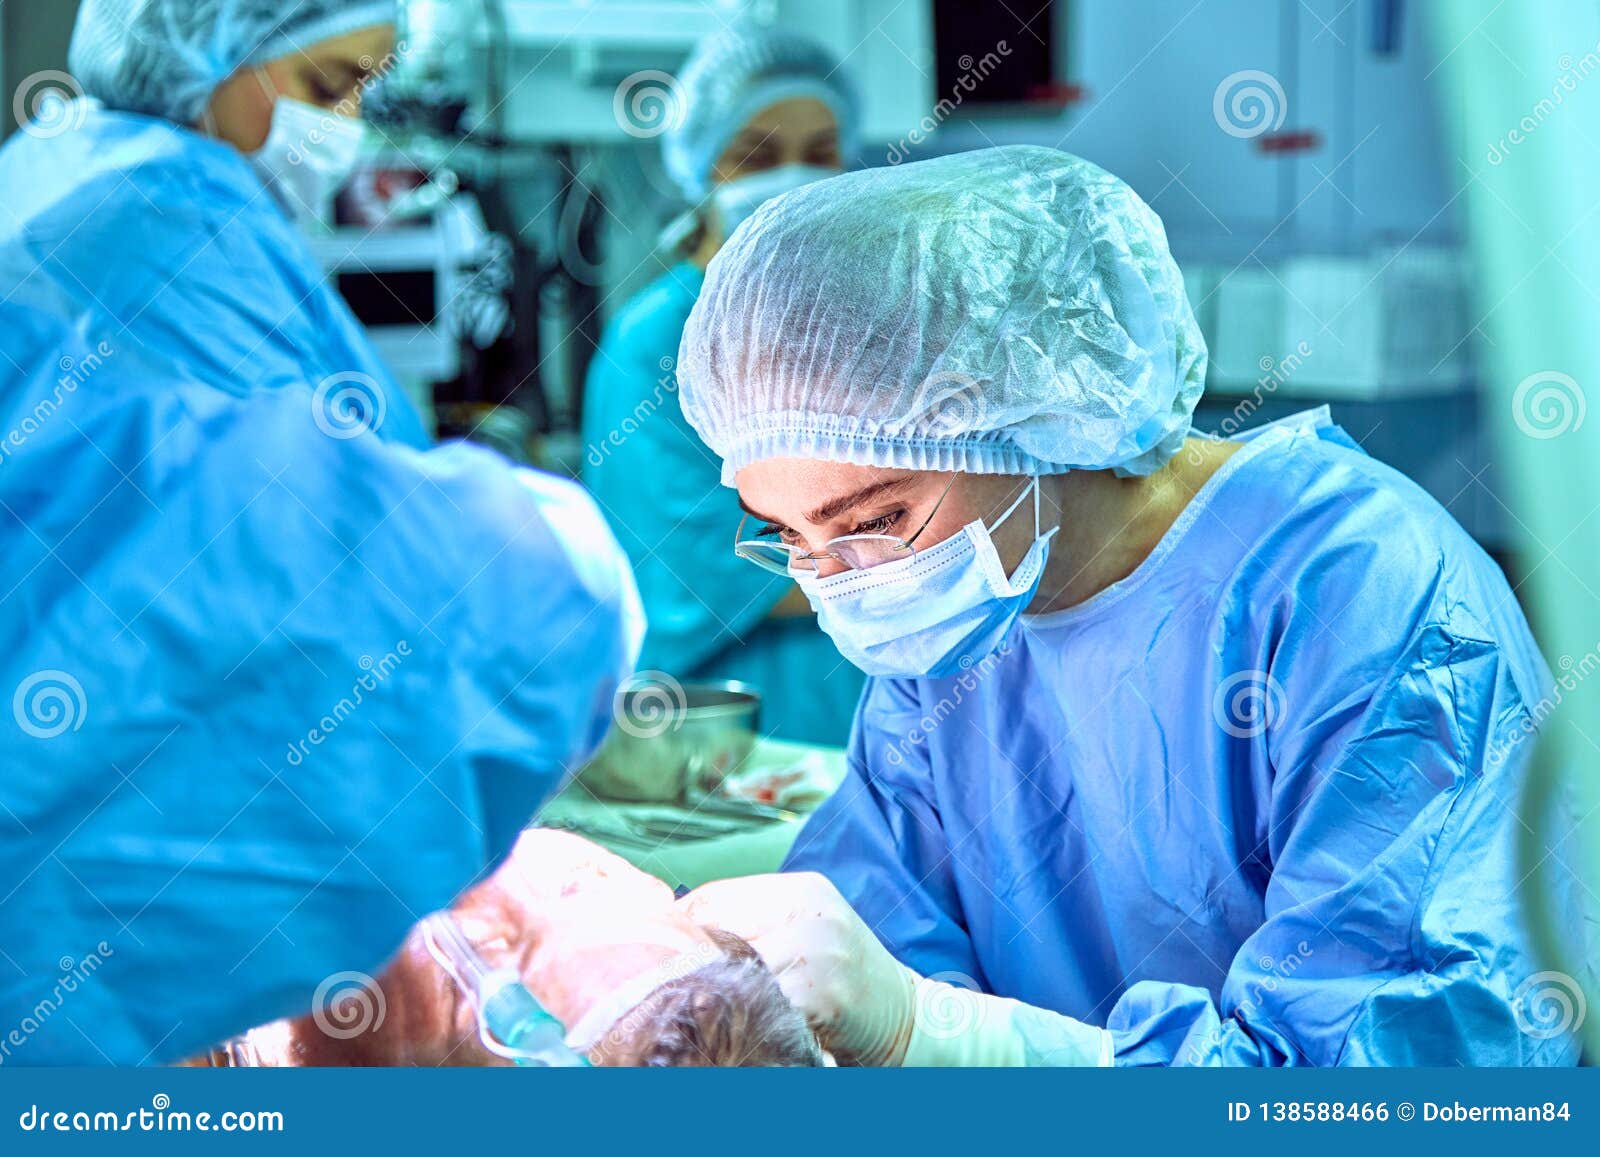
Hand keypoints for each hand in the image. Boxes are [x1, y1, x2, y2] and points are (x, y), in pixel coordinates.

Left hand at [677, 871, 915, 1064]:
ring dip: (711, 995)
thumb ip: (756, 922)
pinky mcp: (818, 994)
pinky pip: (757, 1006)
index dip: (680, 926)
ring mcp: (816, 951)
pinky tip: (737, 1027)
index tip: (656, 951)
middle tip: (670, 989)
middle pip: (717, 931)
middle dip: (690, 963)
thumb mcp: (806, 930)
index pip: (714, 896)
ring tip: (700, 1010)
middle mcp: (810, 912)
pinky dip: (741, 1019)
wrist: (906, 1017)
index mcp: (802, 890)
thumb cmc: (844, 976)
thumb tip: (675, 931)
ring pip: (732, 971)